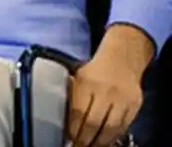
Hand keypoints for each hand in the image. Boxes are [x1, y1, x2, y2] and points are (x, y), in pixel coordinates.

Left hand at [67, 25, 150, 145]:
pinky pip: (124, 126)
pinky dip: (114, 136)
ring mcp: (123, 99)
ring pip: (111, 127)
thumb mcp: (77, 77)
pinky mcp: (135, 105)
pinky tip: (105, 141)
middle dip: (85, 139)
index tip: (69, 138)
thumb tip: (63, 120)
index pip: (79, 111)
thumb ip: (72, 96)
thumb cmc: (94, 71)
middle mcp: (106, 91)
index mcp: (87, 83)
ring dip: (100, 141)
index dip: (74, 128)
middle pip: (94, 122)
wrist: (122, 59)